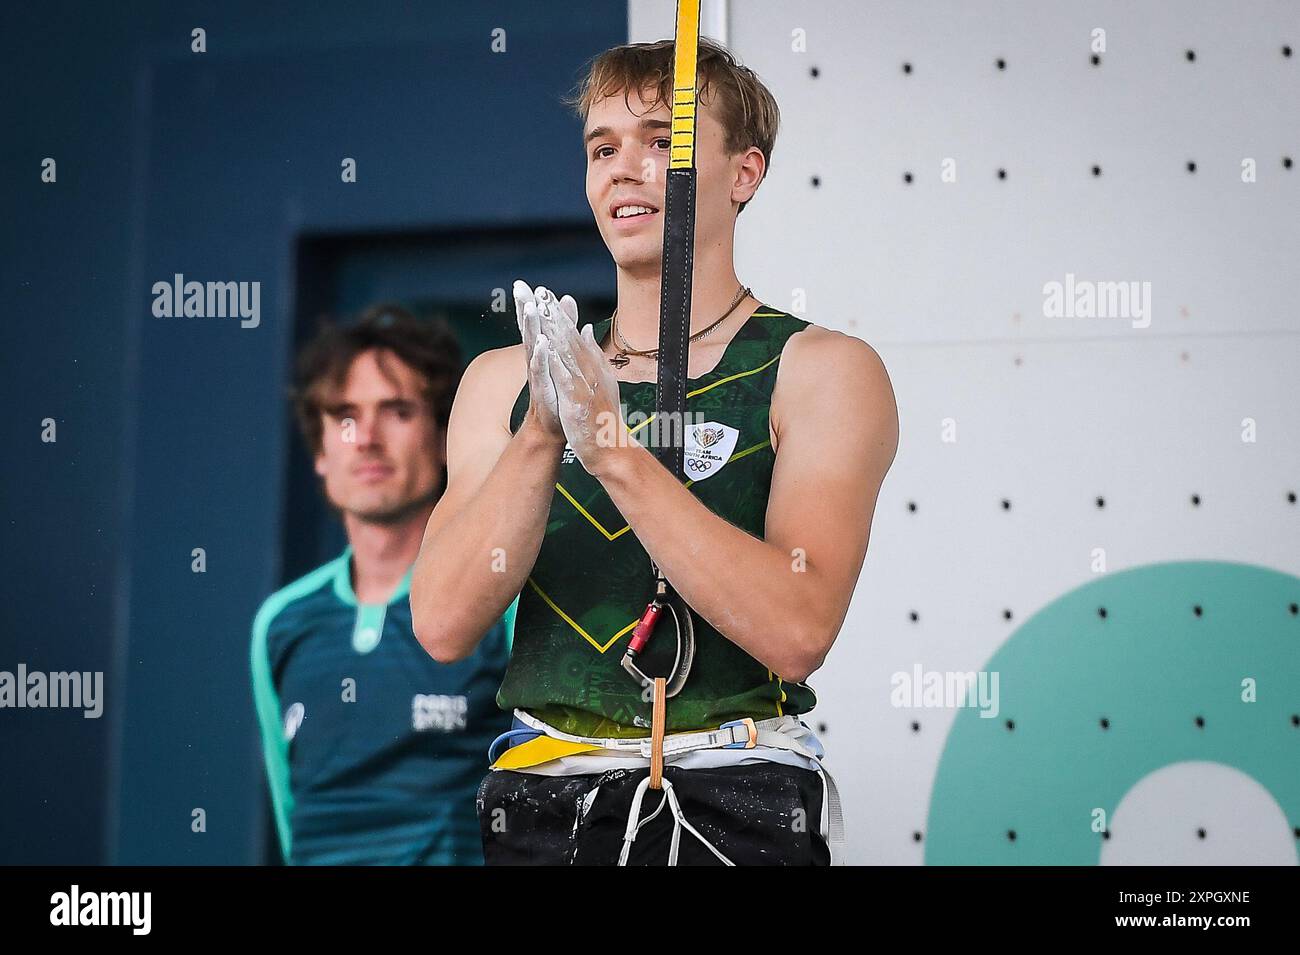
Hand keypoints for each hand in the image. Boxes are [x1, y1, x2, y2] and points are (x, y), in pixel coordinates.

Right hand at [512, 279, 572, 438]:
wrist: (554, 427)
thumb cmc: (558, 392)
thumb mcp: (563, 356)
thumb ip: (565, 329)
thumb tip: (567, 302)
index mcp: (543, 352)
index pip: (537, 325)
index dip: (533, 305)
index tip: (529, 285)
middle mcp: (537, 361)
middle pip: (529, 330)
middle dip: (525, 308)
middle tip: (519, 287)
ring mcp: (539, 375)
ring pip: (532, 347)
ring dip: (531, 328)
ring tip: (530, 308)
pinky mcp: (543, 390)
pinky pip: (540, 371)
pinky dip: (541, 357)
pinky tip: (541, 343)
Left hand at [534, 286, 626, 473]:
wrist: (611, 448)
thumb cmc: (601, 418)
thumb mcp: (598, 380)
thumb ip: (592, 355)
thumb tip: (584, 330)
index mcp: (589, 365)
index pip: (570, 334)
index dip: (557, 312)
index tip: (543, 292)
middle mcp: (587, 369)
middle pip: (566, 336)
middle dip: (550, 311)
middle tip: (535, 288)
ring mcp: (583, 382)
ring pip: (565, 350)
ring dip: (551, 328)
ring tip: (539, 307)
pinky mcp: (576, 399)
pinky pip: (562, 376)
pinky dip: (553, 360)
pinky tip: (543, 345)